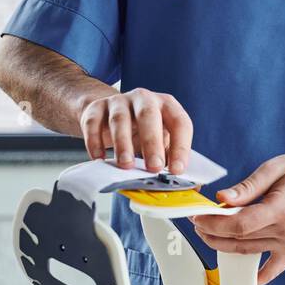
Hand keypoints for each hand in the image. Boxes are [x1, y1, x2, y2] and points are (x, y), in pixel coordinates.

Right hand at [78, 88, 192, 174]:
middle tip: (154, 168)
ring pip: (120, 119)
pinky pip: (93, 122)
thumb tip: (190, 186)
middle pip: (148, 116)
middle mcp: (144, 99)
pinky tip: (100, 158)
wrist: (110, 115)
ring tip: (126, 166)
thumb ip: (172, 159)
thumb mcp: (162, 141)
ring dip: (123, 144)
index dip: (181, 147)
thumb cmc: (143, 131)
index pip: (180, 123)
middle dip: (152, 142)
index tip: (177, 170)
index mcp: (167, 106)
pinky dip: (95, 141)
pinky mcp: (96, 108)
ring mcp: (119, 101)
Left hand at [193, 153, 284, 284]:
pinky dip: (256, 276)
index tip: (199, 217)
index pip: (239, 224)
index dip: (214, 223)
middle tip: (198, 224)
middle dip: (213, 233)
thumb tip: (222, 199)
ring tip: (209, 235)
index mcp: (282, 209)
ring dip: (224, 246)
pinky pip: (272, 270)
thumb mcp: (276, 167)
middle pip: (240, 239)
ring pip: (248, 252)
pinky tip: (240, 275)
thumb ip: (248, 186)